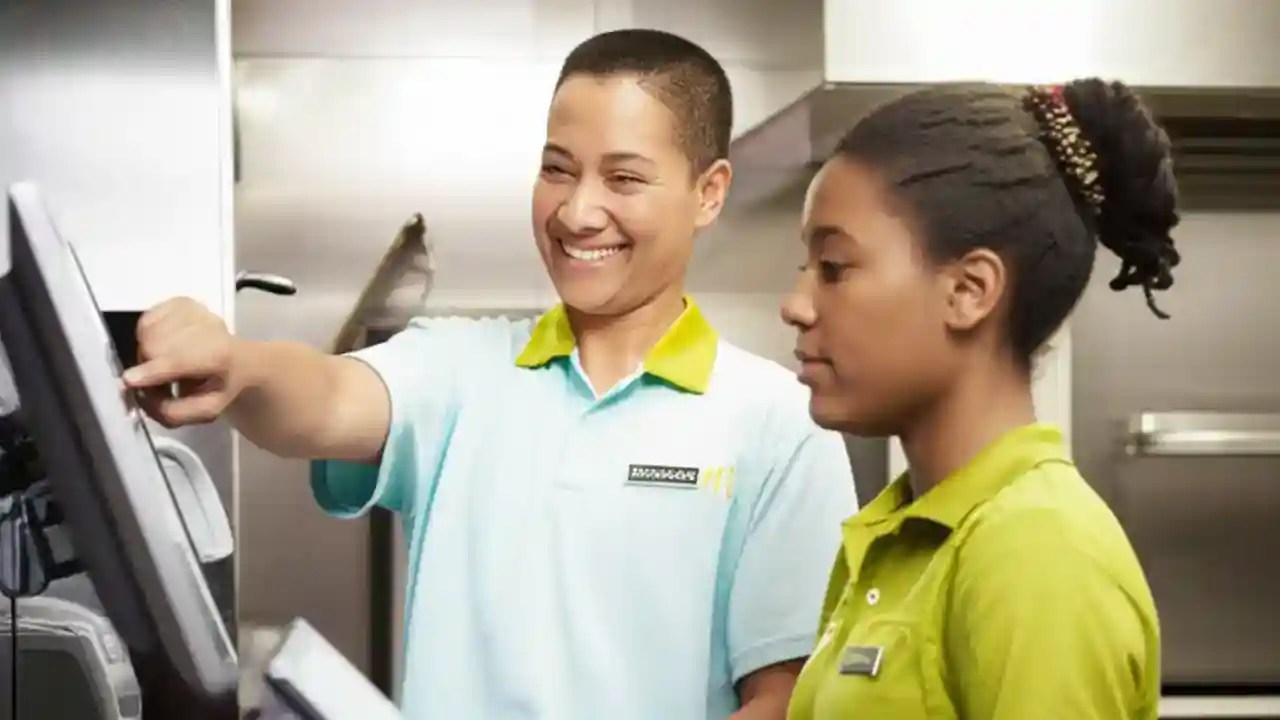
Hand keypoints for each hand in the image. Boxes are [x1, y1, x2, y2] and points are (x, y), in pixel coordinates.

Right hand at [122, 297, 243, 427]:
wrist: (239, 358)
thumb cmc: (220, 386)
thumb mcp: (207, 410)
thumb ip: (175, 412)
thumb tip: (141, 398)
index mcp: (220, 355)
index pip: (179, 361)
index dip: (153, 371)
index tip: (129, 380)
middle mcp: (207, 326)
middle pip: (154, 348)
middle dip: (147, 368)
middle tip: (160, 381)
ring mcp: (192, 309)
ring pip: (146, 333)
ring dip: (147, 353)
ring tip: (167, 362)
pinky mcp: (179, 301)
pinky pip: (145, 320)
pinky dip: (148, 335)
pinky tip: (166, 344)